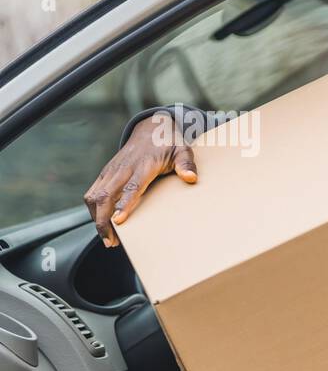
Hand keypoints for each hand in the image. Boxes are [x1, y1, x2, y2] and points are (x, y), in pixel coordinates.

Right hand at [84, 112, 197, 246]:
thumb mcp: (183, 150)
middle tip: (111, 242)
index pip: (132, 187)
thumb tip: (191, 178)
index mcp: (143, 165)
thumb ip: (186, 163)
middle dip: (103, 220)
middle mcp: (122, 169)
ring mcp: (111, 171)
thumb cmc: (169, 143)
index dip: (124, 204)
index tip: (118, 221)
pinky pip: (93, 193)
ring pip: (94, 196)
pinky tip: (102, 224)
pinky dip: (93, 210)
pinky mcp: (105, 174)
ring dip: (96, 218)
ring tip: (108, 238)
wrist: (150, 129)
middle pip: (106, 195)